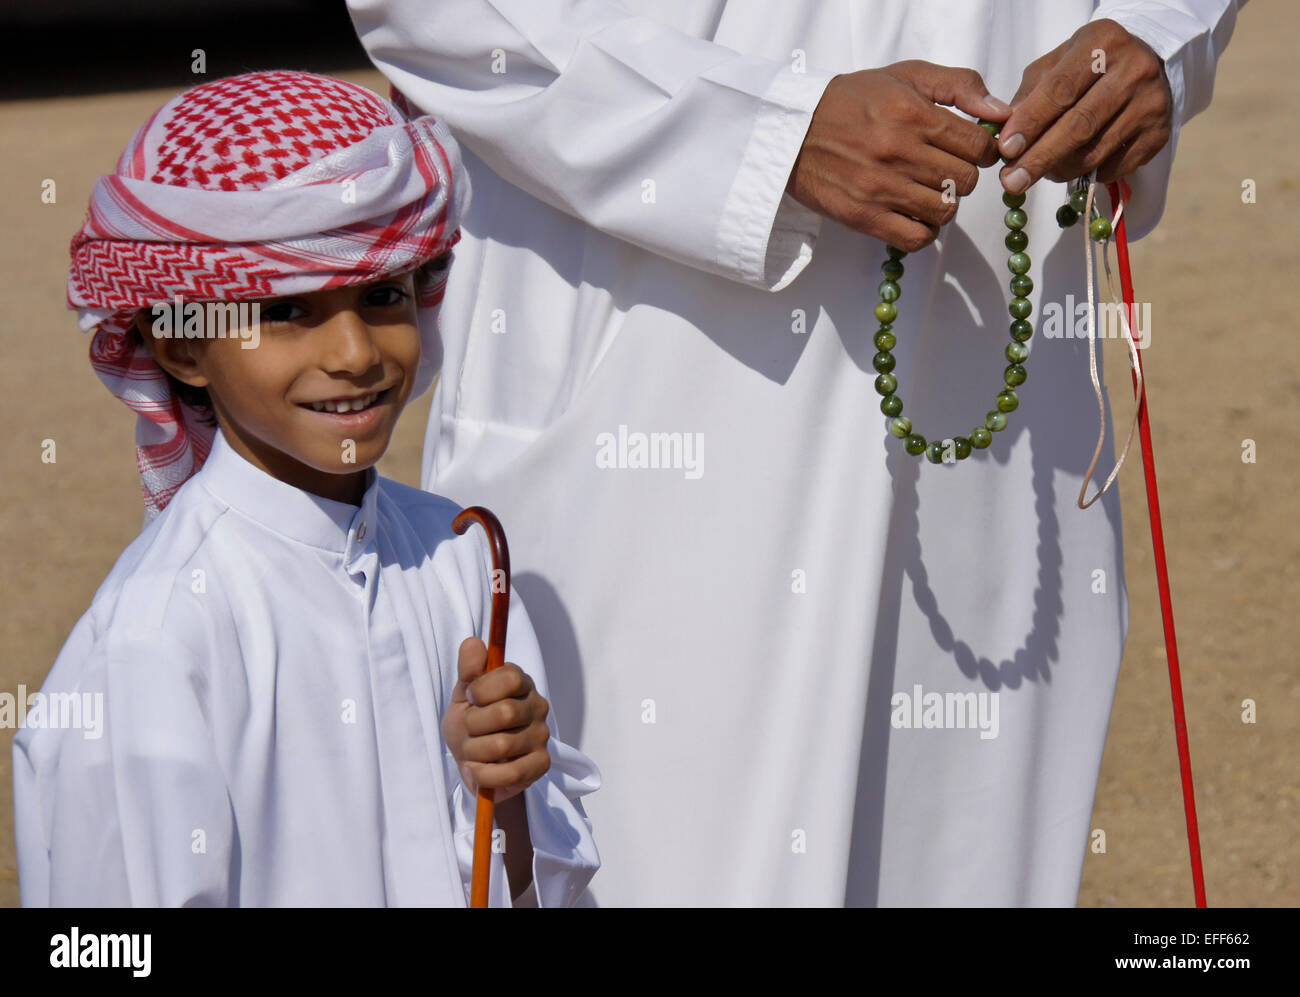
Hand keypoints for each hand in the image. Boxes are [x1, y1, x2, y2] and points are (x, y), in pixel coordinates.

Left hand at [441, 637, 550, 803]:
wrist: (474, 765)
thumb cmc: (471, 725)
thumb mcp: (463, 696)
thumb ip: (468, 670)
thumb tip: (473, 642)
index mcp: (520, 682)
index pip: (509, 677)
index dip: (482, 690)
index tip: (471, 698)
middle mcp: (537, 706)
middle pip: (504, 713)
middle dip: (474, 726)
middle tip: (470, 730)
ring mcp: (542, 736)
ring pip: (502, 745)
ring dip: (474, 753)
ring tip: (473, 753)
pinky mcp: (542, 764)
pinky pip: (511, 773)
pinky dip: (484, 775)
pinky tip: (477, 771)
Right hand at [785, 61, 1010, 251]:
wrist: (792, 130)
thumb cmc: (850, 101)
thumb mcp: (905, 75)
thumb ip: (959, 85)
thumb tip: (1000, 113)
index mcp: (912, 114)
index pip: (978, 146)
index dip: (982, 150)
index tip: (969, 150)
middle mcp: (898, 152)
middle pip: (965, 181)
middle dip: (962, 176)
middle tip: (945, 169)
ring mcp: (880, 188)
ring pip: (945, 212)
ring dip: (944, 204)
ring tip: (927, 191)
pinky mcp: (863, 217)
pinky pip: (916, 238)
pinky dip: (923, 230)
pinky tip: (914, 215)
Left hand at [998, 18, 1172, 193]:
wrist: (1146, 64)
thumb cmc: (1087, 66)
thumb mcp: (1056, 64)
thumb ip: (1029, 95)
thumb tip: (1005, 136)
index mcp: (1102, 44)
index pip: (1061, 89)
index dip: (1031, 123)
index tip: (1006, 150)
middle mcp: (1133, 71)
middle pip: (1079, 126)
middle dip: (1040, 158)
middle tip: (1011, 182)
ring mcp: (1150, 105)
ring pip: (1094, 153)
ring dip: (1058, 170)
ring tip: (1038, 171)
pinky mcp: (1158, 135)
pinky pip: (1112, 168)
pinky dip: (1085, 174)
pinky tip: (1072, 165)